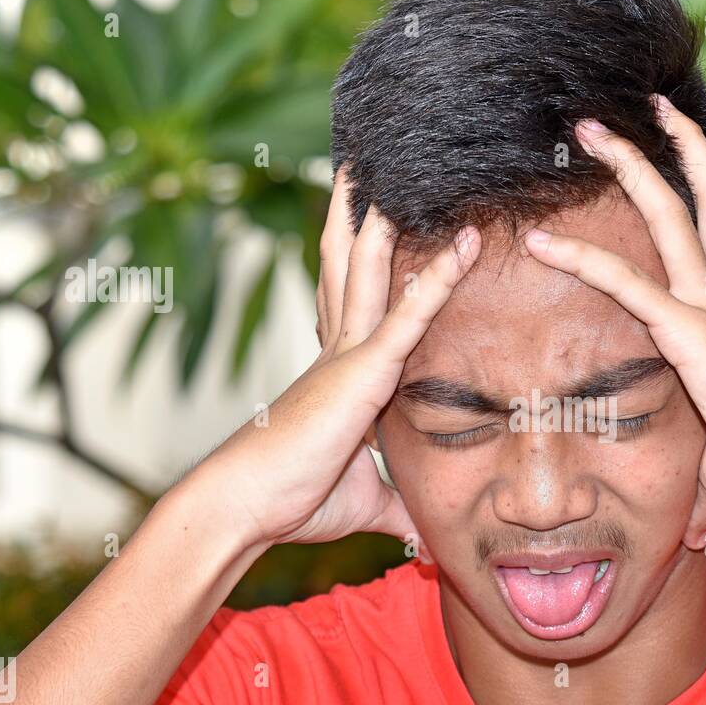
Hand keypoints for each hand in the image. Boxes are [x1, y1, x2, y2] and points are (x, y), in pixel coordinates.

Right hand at [187, 167, 480, 546]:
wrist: (242, 508)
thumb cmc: (290, 504)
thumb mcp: (365, 505)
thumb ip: (397, 509)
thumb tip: (419, 537)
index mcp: (338, 374)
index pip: (358, 303)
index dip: (367, 262)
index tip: (375, 224)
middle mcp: (340, 353)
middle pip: (351, 267)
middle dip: (360, 215)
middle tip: (366, 167)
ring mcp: (348, 358)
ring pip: (371, 272)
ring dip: (388, 221)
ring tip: (397, 170)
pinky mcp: (360, 375)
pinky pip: (408, 319)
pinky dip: (437, 282)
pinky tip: (463, 246)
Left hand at [523, 95, 705, 548]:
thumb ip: (704, 475)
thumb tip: (692, 535)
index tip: (700, 168)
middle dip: (681, 146)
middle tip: (651, 108)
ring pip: (674, 213)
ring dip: (632, 164)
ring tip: (593, 129)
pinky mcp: (691, 333)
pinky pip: (626, 282)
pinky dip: (581, 258)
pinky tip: (541, 241)